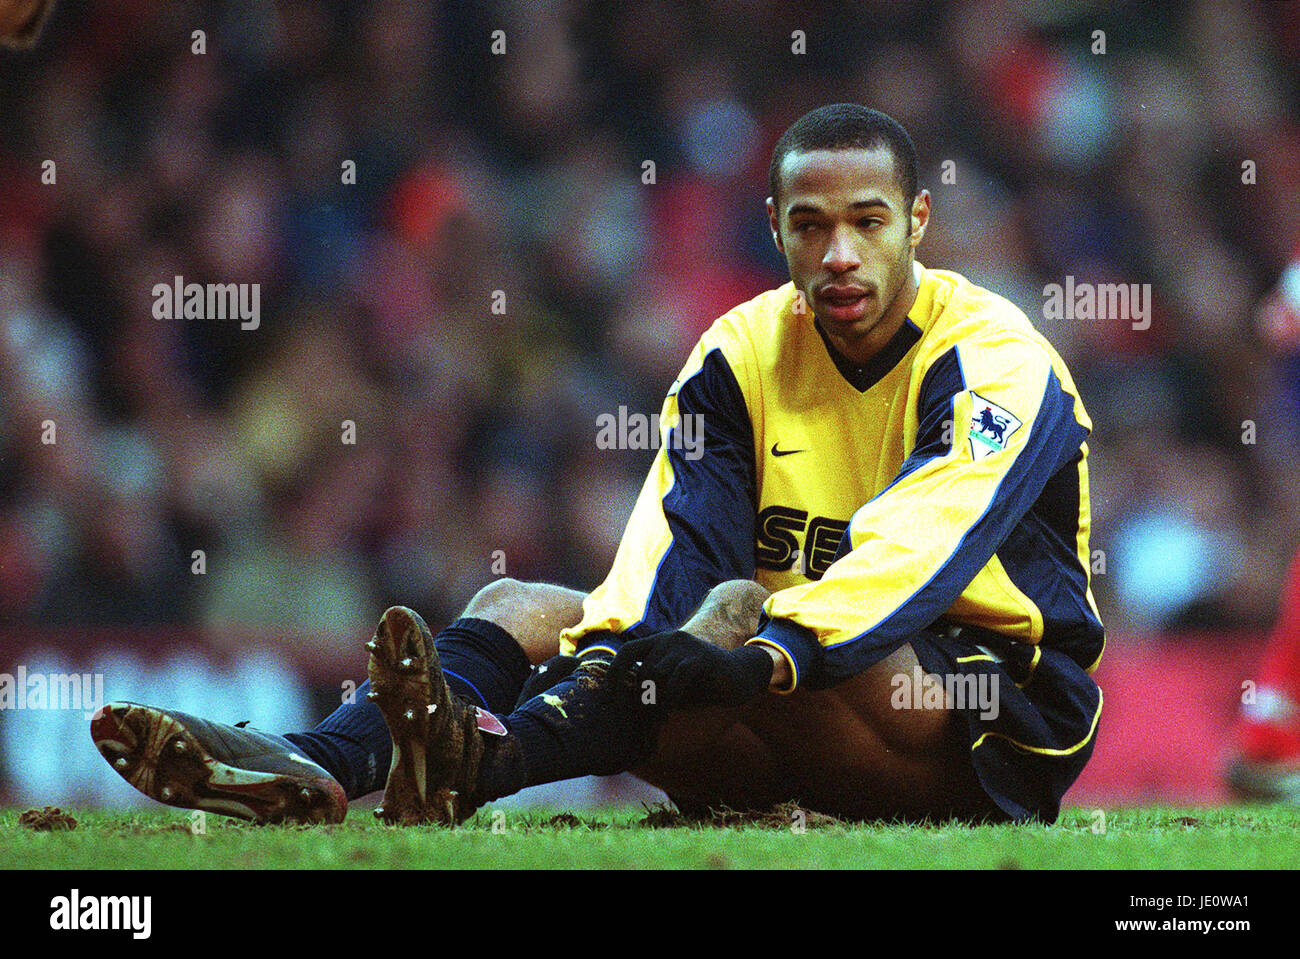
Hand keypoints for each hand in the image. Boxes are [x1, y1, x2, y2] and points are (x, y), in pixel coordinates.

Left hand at [609, 630, 773, 707]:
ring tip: (660, 717)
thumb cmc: (701, 684)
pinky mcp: (701, 657)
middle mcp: (670, 639)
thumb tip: (624, 705)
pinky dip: (670, 698)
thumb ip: (651, 688)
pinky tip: (670, 712)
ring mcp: (686, 645)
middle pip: (643, 670)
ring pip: (657, 674)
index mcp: (660, 642)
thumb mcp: (671, 686)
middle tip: (647, 718)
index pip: (627, 651)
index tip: (610, 696)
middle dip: (642, 698)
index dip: (614, 673)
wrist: (739, 677)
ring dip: (655, 701)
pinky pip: (677, 678)